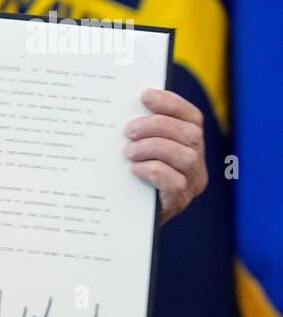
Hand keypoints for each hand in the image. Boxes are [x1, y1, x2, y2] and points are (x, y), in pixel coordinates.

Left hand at [123, 88, 207, 224]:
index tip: (146, 95)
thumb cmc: (127, 179)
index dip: (171, 103)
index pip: (191, 117)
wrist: (123, 221)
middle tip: (129, 130)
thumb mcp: (133, 152)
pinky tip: (134, 169)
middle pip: (190, 134)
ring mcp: (190, 184)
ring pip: (186, 156)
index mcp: (189, 145)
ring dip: (154, 148)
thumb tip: (120, 106)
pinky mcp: (178, 203)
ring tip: (128, 152)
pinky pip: (175, 182)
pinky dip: (154, 171)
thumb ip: (137, 132)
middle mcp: (196, 164)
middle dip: (158, 126)